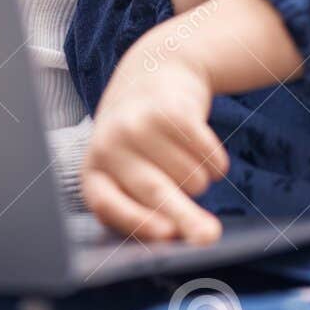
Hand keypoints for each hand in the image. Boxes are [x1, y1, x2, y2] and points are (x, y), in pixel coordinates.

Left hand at [81, 34, 228, 244]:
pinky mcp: (172, 109)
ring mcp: (140, 124)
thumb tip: (179, 236)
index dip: (135, 220)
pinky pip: (208, 153)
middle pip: (154, 191)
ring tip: (184, 161)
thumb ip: (142, 207)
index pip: (106, 203)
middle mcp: (110, 145)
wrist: (154, 72)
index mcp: (94, 171)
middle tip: (209, 237)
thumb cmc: (140, 141)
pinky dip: (216, 163)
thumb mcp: (126, 171)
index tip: (165, 235)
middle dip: (185, 217)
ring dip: (200, 181)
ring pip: (190, 177)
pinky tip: (202, 149)